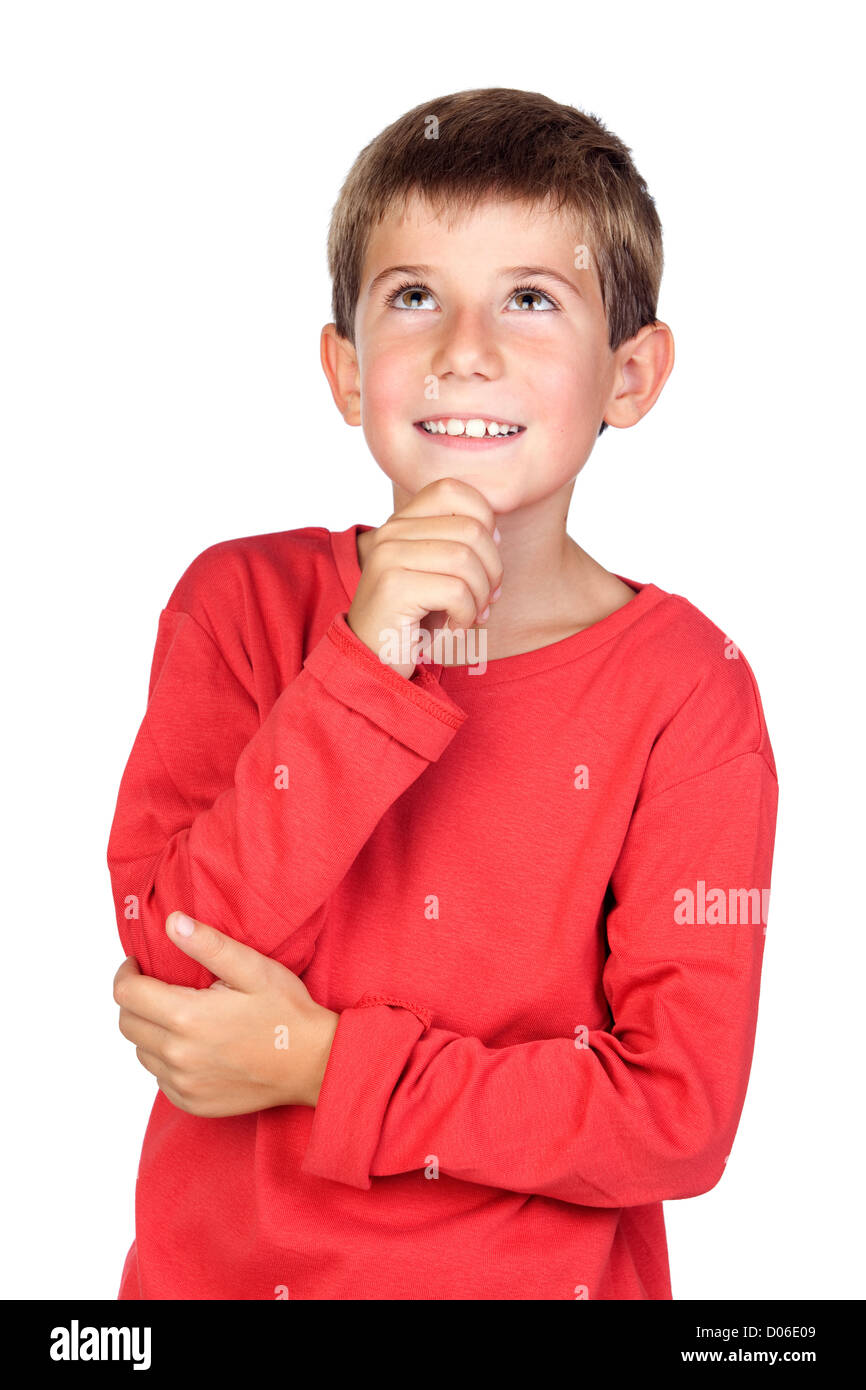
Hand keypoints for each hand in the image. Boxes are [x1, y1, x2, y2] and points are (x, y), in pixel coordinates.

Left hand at [113, 912, 339, 1116]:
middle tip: (159, 987)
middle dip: (135, 1000)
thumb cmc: (286, 1012)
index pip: (126, 994)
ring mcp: (183, 1084)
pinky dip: (166, 1059)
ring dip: (150, 1031)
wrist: (313, 1064)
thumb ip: (208, 944)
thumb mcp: (252, 968)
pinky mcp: (192, 1102)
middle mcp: (178, 1055)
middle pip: (127, 1023)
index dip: (126, 973)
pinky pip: (160, 1077)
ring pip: (141, 1051)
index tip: (138, 964)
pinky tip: (194, 1046)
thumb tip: (171, 922)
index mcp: (187, 1017)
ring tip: (180, 1016)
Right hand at [347, 476, 502, 677]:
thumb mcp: (437, 575)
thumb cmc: (413, 622)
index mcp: (401, 523)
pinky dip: (465, 615)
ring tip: (468, 617)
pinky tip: (450, 630)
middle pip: (471, 528)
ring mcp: (388, 557)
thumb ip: (460, 547)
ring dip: (480, 596)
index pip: (453, 490)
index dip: (484, 521)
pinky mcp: (393, 587)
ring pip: (466, 559)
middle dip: (492, 570)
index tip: (484, 561)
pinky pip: (456, 591)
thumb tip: (497, 536)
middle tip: (485, 601)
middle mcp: (390, 533)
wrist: (372, 664)